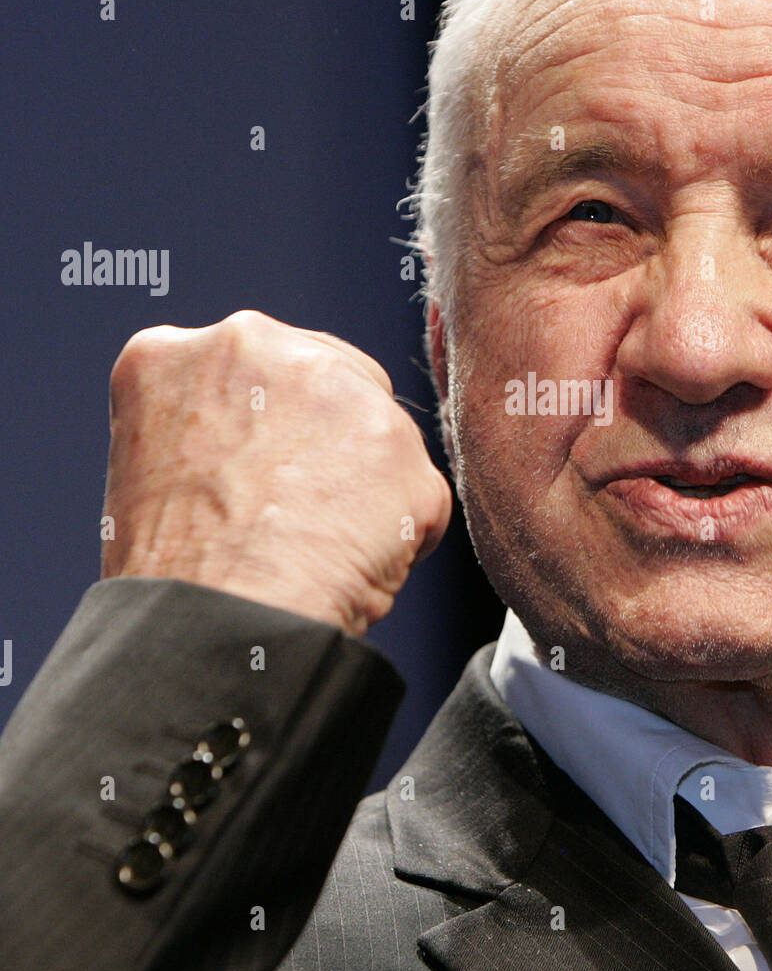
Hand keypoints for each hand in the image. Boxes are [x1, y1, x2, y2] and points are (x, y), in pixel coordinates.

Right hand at [101, 310, 452, 634]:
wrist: (213, 623)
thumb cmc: (174, 578)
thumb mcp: (149, 470)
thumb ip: (209, 428)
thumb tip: (264, 444)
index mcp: (171, 354)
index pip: (252, 370)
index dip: (269, 429)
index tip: (264, 473)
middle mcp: (254, 346)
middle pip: (331, 378)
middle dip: (330, 442)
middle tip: (299, 516)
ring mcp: (330, 386)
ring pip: (378, 435)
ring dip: (367, 491)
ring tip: (317, 551)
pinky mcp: (396, 438)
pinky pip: (423, 495)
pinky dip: (406, 539)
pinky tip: (358, 570)